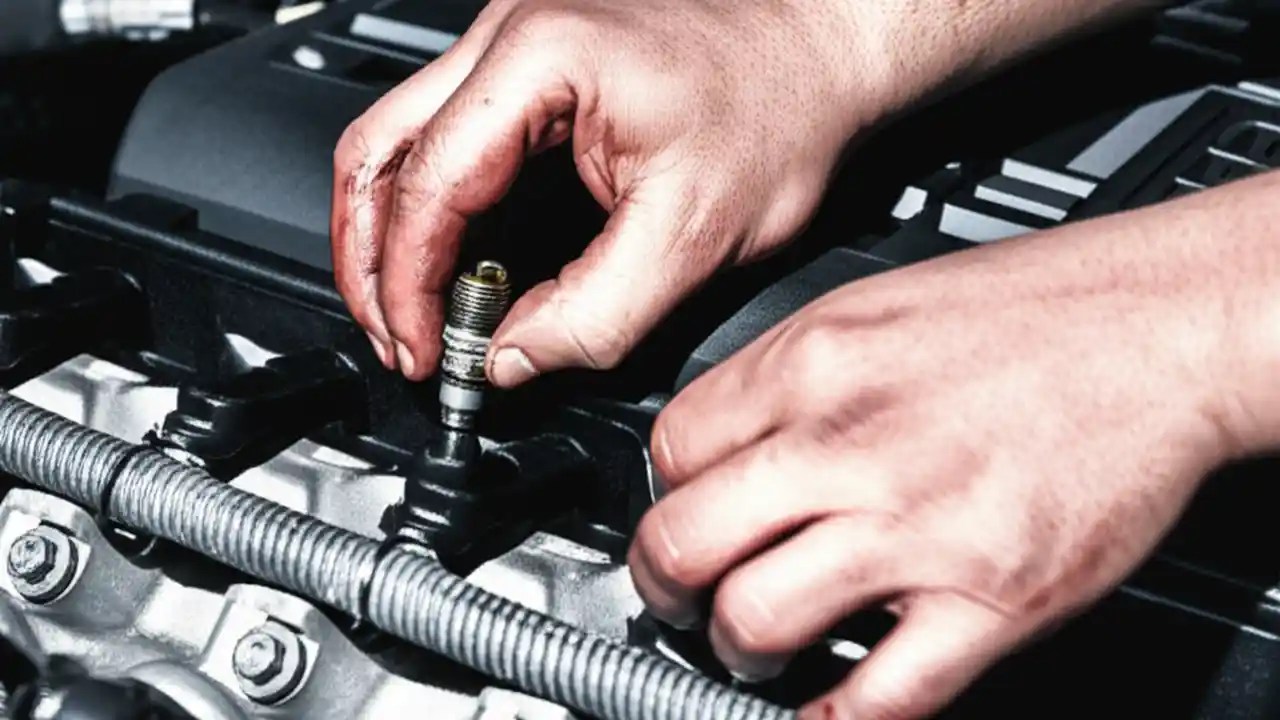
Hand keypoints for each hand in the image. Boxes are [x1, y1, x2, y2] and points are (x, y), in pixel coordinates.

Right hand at [330, 0, 880, 383]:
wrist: (822, 48)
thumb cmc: (780, 105)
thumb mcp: (693, 235)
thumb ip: (591, 315)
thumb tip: (510, 359)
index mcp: (540, 58)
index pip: (428, 185)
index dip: (410, 286)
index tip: (425, 350)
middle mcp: (507, 36)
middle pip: (377, 152)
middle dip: (371, 262)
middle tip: (396, 339)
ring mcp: (512, 47)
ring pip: (398, 144)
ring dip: (392, 238)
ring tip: (413, 317)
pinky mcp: (529, 71)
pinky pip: (445, 141)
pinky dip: (434, 213)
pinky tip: (454, 270)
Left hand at [629, 174, 1279, 718]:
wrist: (1159, 325)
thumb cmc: (1029, 310)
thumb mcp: (874, 302)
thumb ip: (788, 377)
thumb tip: (725, 441)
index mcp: (812, 362)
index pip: (671, 449)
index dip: (664, 494)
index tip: (680, 512)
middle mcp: (848, 443)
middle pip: (682, 542)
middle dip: (663, 586)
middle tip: (679, 597)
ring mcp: (917, 526)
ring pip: (755, 622)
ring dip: (737, 650)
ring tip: (755, 644)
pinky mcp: (992, 596)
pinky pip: (880, 694)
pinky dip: (833, 718)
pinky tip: (823, 708)